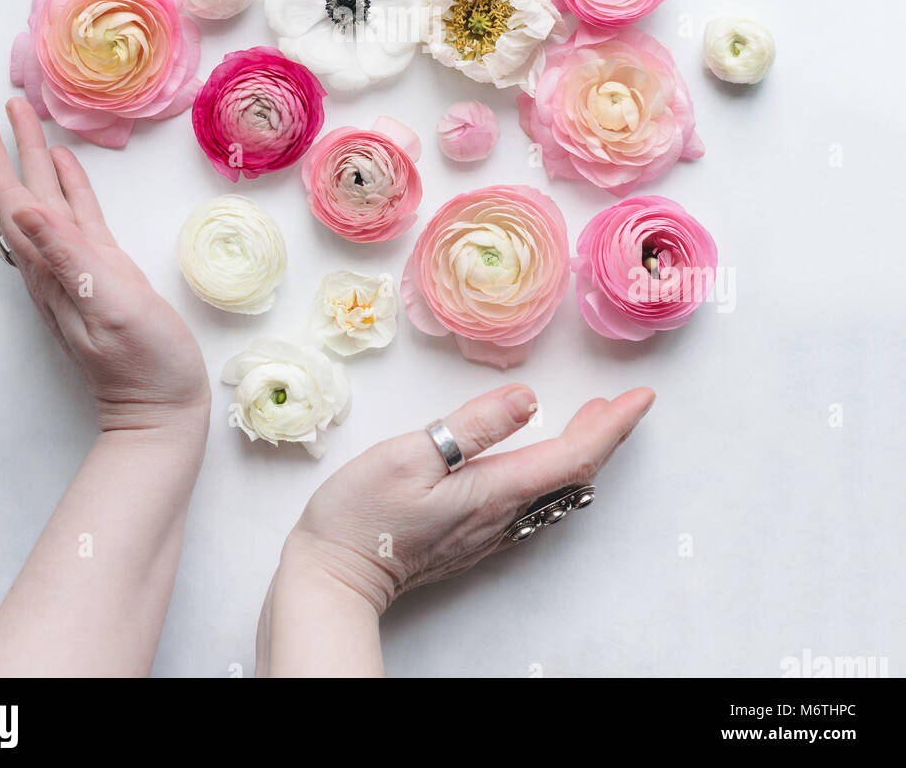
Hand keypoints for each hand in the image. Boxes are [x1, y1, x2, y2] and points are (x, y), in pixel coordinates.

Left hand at [0, 94, 210, 434]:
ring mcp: (76, 265)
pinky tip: (66, 165)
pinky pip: (77, 215)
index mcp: (49, 263)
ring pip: (43, 196)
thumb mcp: (108, 306)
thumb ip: (68, 256)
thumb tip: (26, 208)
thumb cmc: (143, 362)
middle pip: (14, 189)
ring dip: (28, 155)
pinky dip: (68, 184)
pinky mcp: (103, 270)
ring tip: (22, 114)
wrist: (160, 407)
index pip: (6, 194)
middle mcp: (53, 259)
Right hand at [279, 384, 654, 617]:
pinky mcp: (471, 537)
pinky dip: (552, 471)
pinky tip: (541, 459)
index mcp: (495, 490)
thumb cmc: (362, 514)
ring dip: (580, 453)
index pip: (573, 455)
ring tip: (591, 420)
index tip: (641, 398)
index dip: (612, 425)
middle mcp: (503, 516)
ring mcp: (488, 531)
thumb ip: (472, 427)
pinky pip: (532, 502)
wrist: (333, 578)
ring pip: (555, 491)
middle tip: (621, 401)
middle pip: (573, 475)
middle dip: (604, 435)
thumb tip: (527, 399)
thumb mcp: (411, 455)